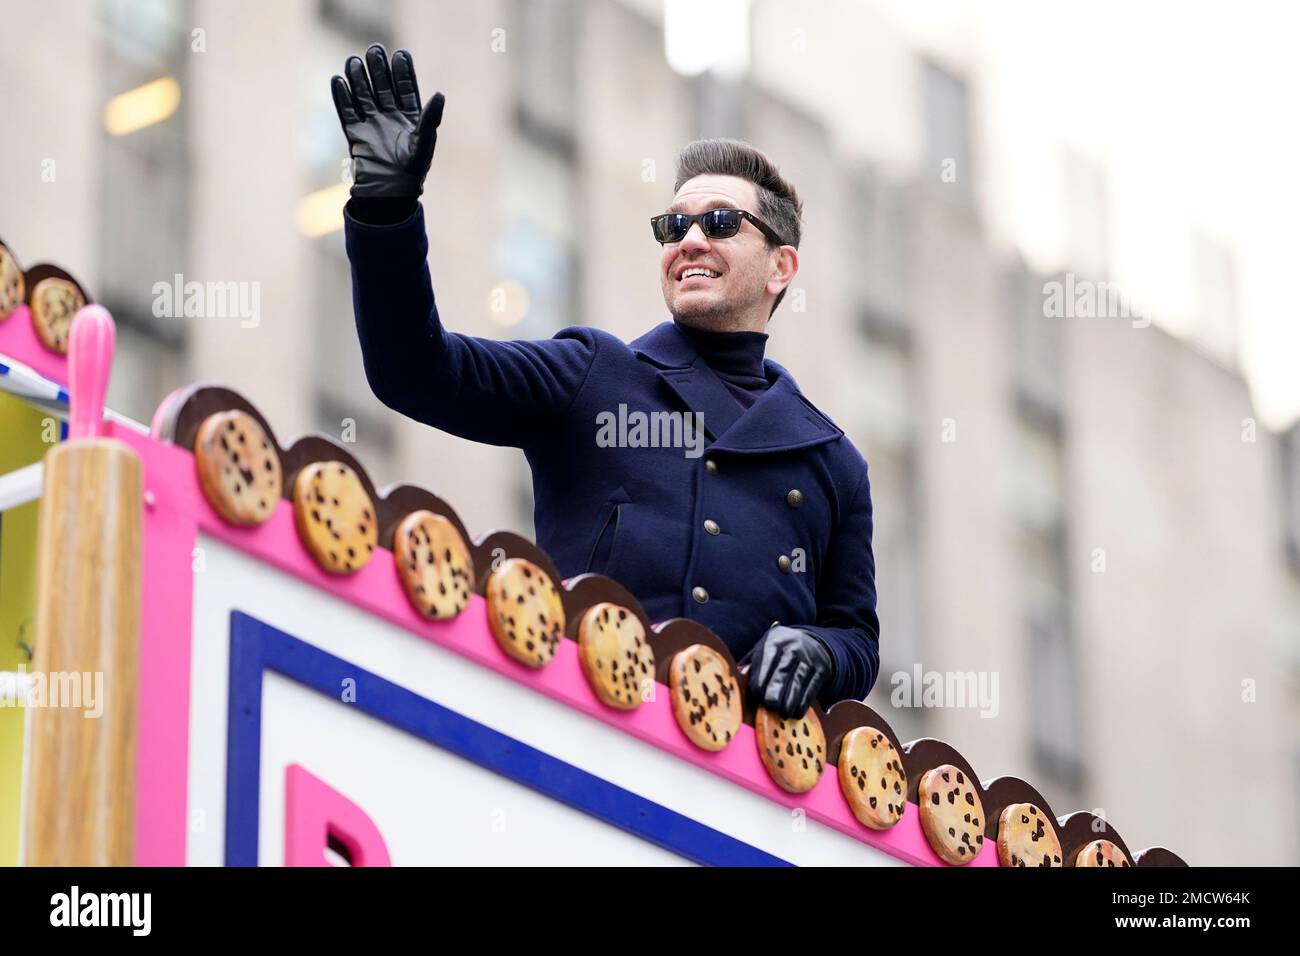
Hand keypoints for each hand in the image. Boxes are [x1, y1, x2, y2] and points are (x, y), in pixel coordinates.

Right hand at [331, 44, 444, 199]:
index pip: (406, 89)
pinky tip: (338, 81)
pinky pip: (347, 112)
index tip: (400, 54)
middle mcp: (391, 119)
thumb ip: (430, 118)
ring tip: (353, 61)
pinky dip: (342, 97)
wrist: (390, 193)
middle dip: (379, 69)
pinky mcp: (355, 135)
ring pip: (363, 96)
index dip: (403, 72)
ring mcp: (372, 125)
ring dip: (358, 78)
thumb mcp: (425, 143)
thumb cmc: (412, 171)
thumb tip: (440, 94)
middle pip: (383, 88)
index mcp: (410, 119)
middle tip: (374, 50)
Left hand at [746, 625, 833, 717]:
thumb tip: (739, 677)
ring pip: (798, 681)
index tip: (757, 695)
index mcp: (774, 641)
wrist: (812, 643)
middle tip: (769, 706)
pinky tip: (796, 712)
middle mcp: (793, 647)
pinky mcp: (821, 669)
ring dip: (790, 700)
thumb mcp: (766, 650)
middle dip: (775, 690)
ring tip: (783, 713)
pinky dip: (803, 702)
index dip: (760, 679)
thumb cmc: (779, 652)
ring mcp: (809, 658)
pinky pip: (811, 688)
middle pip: (782, 671)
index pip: (766, 661)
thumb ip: (752, 664)